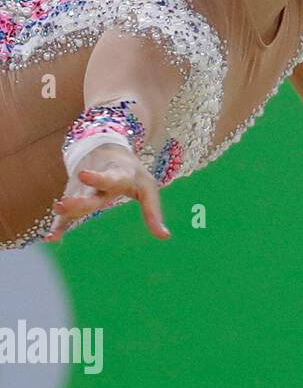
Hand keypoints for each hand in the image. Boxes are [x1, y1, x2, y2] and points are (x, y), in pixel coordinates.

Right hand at [44, 143, 170, 242]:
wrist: (105, 149)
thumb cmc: (132, 173)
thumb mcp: (148, 188)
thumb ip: (153, 212)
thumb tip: (165, 237)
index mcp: (117, 176)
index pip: (108, 177)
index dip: (97, 177)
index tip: (84, 175)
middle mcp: (96, 184)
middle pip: (87, 194)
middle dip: (77, 200)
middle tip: (64, 203)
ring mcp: (83, 190)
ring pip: (73, 201)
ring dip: (65, 210)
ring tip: (56, 213)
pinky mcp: (74, 197)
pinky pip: (66, 214)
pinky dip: (59, 226)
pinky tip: (51, 238)